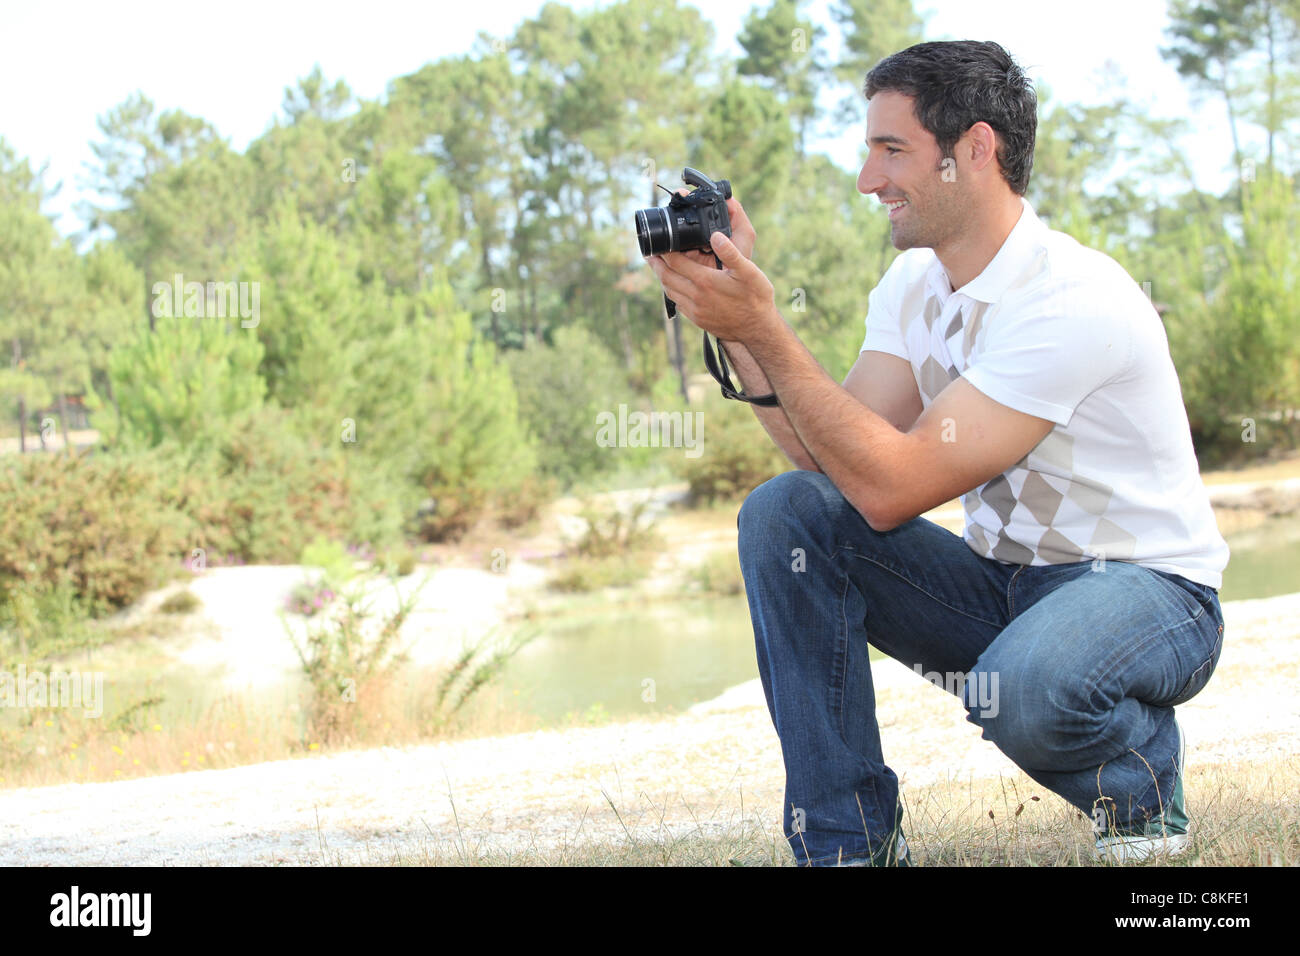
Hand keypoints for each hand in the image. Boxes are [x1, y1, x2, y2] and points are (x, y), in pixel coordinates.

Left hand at [644, 195, 777, 344]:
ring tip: (660, 268)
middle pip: (666, 277)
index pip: (675, 263)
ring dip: (663, 279)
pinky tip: (676, 286)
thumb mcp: (749, 271)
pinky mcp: (698, 320)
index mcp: (705, 281)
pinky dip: (673, 292)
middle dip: (657, 265)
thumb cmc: (756, 298)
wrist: (757, 328)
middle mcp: (696, 297)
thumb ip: (731, 252)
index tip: (658, 243)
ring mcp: (695, 310)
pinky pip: (678, 304)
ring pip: (670, 292)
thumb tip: (715, 235)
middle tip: (650, 255)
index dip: (664, 251)